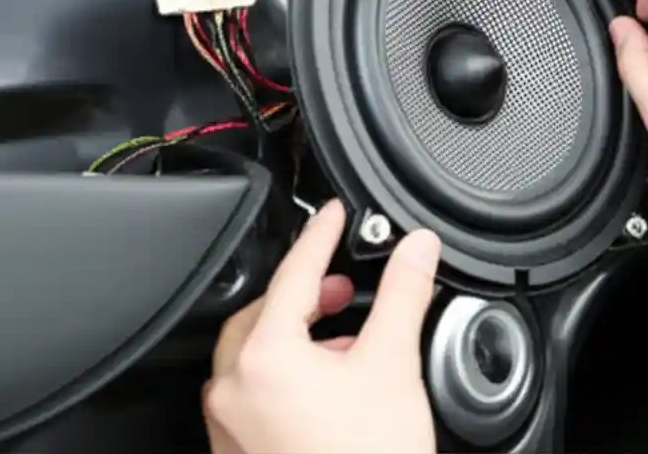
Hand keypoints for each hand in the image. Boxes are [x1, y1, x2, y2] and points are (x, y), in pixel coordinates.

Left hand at [204, 201, 440, 453]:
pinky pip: (254, 394)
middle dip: (306, 294)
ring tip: (345, 340)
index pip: (292, 275)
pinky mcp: (241, 453)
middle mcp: (233, 392)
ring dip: (297, 336)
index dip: (320, 237)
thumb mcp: (393, 364)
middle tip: (343, 285)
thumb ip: (402, 293)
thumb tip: (415, 249)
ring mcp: (231, 428)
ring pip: (255, 356)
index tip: (333, 216)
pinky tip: (329, 385)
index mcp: (264, 360)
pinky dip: (287, 375)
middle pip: (264, 314)